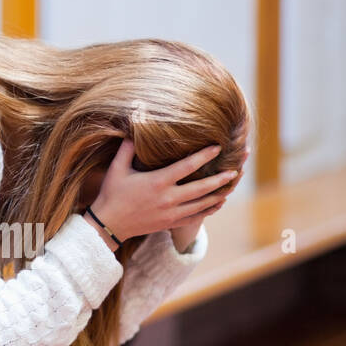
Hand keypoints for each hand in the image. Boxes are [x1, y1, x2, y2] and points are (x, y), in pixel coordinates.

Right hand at [88, 139, 240, 246]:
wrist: (109, 224)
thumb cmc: (112, 193)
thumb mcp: (117, 168)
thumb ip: (127, 146)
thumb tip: (134, 121)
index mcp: (157, 182)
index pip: (187, 166)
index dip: (204, 155)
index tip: (218, 147)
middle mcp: (168, 199)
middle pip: (202, 188)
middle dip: (221, 178)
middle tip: (236, 169)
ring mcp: (171, 213)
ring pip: (202, 204)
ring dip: (219, 194)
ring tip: (232, 184)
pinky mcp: (171, 223)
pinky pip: (196, 217)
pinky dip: (209, 209)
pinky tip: (218, 202)